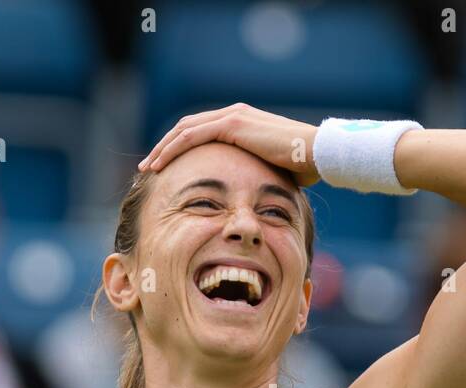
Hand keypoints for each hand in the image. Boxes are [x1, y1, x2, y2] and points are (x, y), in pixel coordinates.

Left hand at [139, 103, 319, 186]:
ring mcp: (232, 116)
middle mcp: (234, 113)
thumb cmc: (302, 167)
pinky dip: (173, 149)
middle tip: (149, 166)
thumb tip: (252, 196)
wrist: (317, 153)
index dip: (181, 148)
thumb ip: (256, 174)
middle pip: (188, 128)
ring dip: (163, 148)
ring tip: (148, 167)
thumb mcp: (272, 170)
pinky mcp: (233, 124)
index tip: (168, 167)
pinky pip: (192, 136)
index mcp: (242, 122)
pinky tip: (160, 164)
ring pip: (184, 130)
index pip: (202, 132)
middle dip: (166, 147)